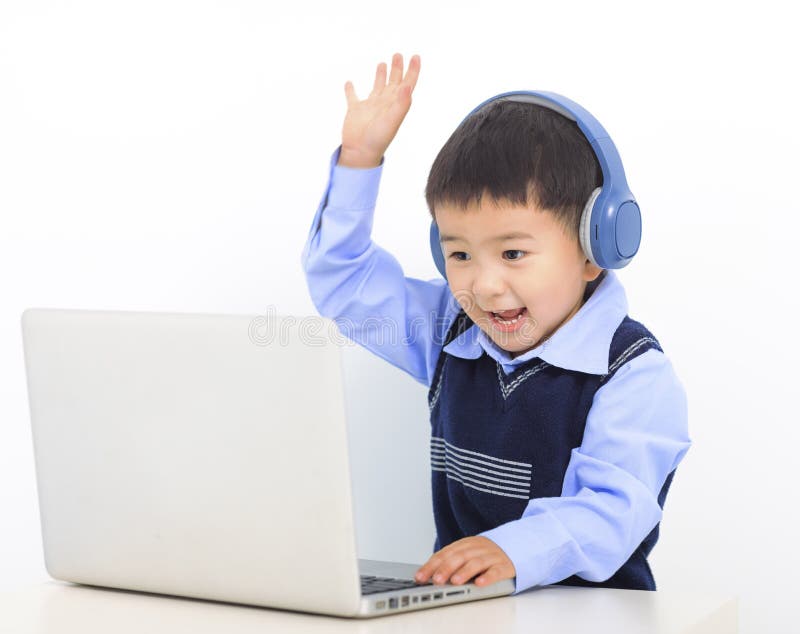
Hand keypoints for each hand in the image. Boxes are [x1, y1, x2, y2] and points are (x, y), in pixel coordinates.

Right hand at [338, 52, 420, 167]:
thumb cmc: (378, 140)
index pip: (406, 84)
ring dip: (380, 75)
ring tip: (383, 63)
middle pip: (393, 82)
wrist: (360, 153)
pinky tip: (349, 83)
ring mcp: (369, 107)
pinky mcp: (355, 111)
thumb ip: (401, 104)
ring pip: (377, 86)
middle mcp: (384, 104)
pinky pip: (352, 97)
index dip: (412, 70)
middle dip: (397, 68)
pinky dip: (350, 90)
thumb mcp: (392, 121)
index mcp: (395, 104)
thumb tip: (408, 86)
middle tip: (398, 55)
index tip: (415, 56)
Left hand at [414, 536, 515, 587]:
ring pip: (476, 562)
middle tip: (436, 580)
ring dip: (464, 572)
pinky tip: (480, 583)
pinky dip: (488, 577)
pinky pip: (496, 571)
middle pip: (459, 556)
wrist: (517, 547)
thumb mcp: (468, 554)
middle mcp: (478, 548)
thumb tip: (430, 575)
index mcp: (466, 544)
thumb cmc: (486, 555)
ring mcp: (492, 556)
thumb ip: (452, 561)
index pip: (445, 553)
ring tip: (454, 581)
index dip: (431, 565)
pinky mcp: (505, 566)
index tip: (420, 576)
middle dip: (446, 568)